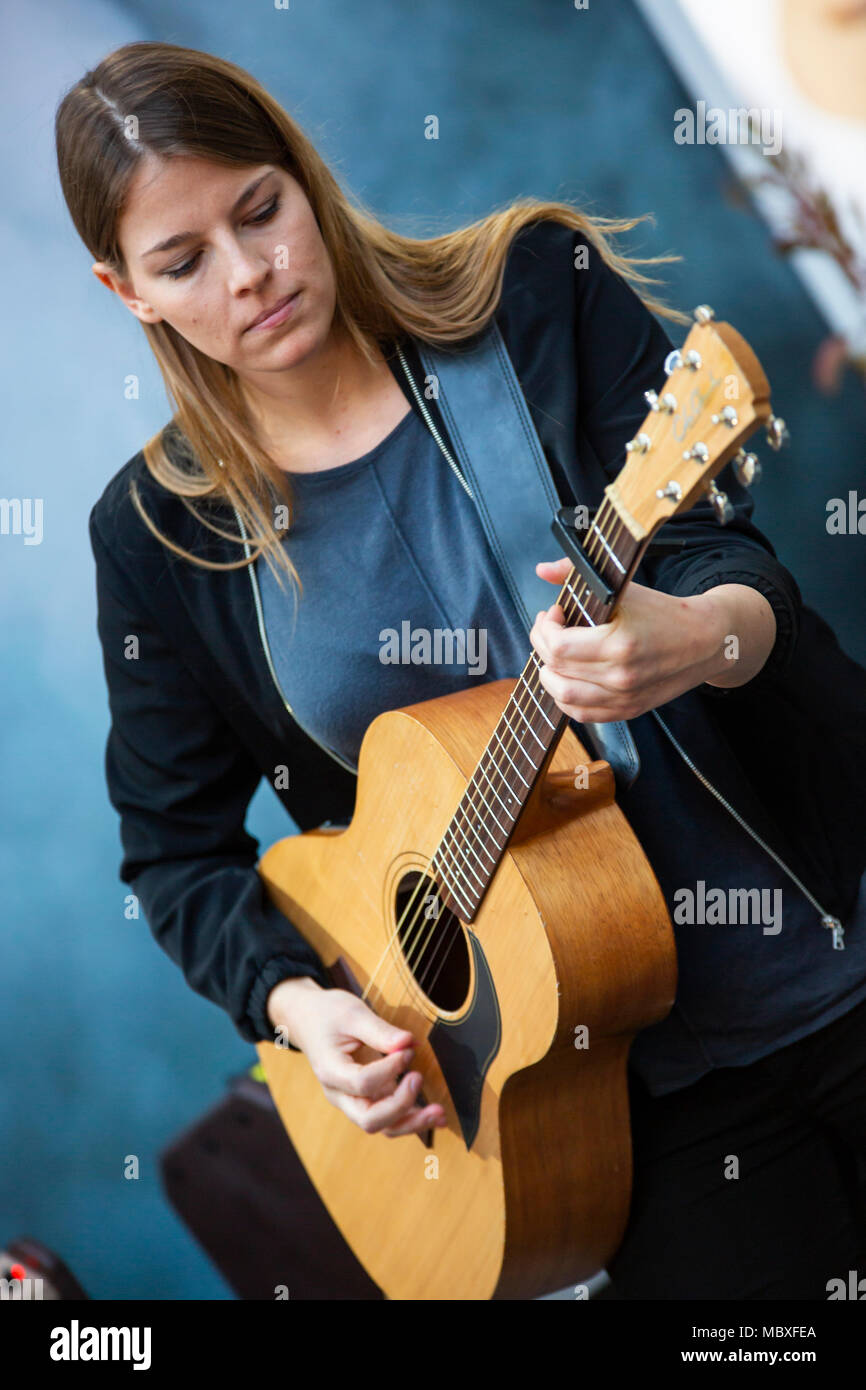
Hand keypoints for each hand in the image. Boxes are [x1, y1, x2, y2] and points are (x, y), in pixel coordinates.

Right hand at [266, 976, 446, 1138]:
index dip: (390, 1069)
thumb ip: (380, 1031)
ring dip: (412, 1122)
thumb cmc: (328, 1014)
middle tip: (418, 1078)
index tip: (406, 1050)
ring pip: (383, 1126)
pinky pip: (390, 1117)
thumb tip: (409, 1043)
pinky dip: (412, 1118)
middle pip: (370, 1120)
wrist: (309, 1019)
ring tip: (440, 1114)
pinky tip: (435, 1115)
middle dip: (400, 1107)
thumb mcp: (353, 1014)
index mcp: (331, 1072)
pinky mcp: (369, 1097)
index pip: (363, 1083)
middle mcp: (340, 1094)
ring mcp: (354, 1100)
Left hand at [528, 558, 776, 722]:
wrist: (706, 641)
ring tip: (554, 655)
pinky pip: (582, 713)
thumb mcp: (624, 587)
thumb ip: (577, 574)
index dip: (544, 628)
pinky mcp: (627, 710)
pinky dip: (566, 697)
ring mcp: (624, 698)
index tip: (553, 614)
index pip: (557, 646)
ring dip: (549, 674)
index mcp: (620, 645)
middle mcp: (621, 677)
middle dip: (542, 645)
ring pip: (563, 697)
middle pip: (556, 670)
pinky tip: (568, 677)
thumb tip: (543, 570)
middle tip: (549, 629)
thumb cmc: (665, 613)